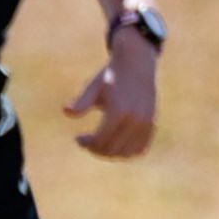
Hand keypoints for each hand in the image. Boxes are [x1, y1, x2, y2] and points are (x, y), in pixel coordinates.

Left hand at [63, 35, 157, 157]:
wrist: (137, 64)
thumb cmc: (110, 76)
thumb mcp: (93, 86)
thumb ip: (81, 101)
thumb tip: (66, 111)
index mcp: (119, 111)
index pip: (100, 140)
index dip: (86, 144)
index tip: (78, 138)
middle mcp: (135, 119)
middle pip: (113, 149)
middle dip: (96, 149)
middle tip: (87, 142)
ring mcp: (146, 123)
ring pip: (128, 152)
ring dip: (112, 153)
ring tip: (101, 144)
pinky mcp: (152, 124)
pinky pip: (141, 148)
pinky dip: (127, 151)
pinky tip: (116, 143)